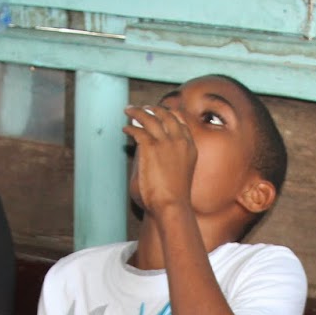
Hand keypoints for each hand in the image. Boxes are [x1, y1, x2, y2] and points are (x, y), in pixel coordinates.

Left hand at [123, 103, 195, 217]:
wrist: (172, 206)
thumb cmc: (174, 198)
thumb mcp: (182, 171)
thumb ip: (172, 156)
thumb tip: (155, 150)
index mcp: (190, 147)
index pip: (180, 121)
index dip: (168, 114)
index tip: (159, 112)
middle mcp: (180, 140)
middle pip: (166, 115)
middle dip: (153, 109)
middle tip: (143, 108)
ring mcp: (166, 142)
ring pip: (150, 118)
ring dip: (137, 112)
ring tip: (129, 110)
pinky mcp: (151, 147)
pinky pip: (138, 130)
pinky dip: (130, 128)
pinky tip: (125, 130)